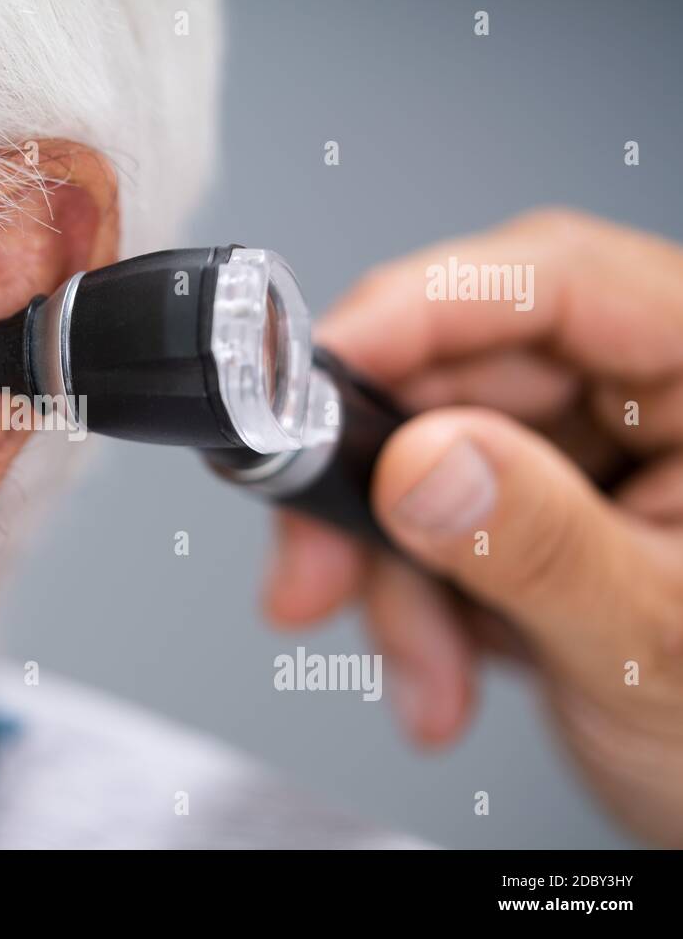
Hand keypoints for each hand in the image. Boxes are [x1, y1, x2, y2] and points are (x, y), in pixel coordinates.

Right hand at [265, 208, 682, 844]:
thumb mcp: (653, 641)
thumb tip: (419, 461)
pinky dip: (407, 599)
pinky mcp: (533, 504)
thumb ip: (538, 544)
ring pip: (417, 456)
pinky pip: (423, 518)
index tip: (309, 375)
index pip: (554, 285)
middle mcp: (645, 393)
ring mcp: (584, 450)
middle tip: (314, 572)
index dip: (417, 311)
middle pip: (455, 378)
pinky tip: (442, 670)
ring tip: (423, 672)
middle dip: (372, 494)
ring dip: (388, 574)